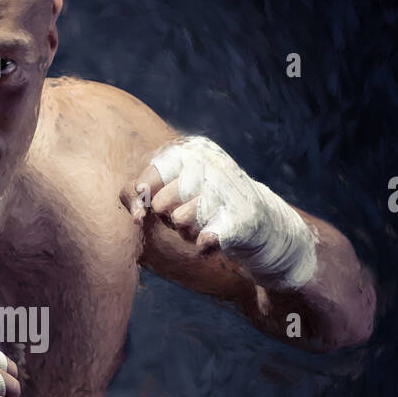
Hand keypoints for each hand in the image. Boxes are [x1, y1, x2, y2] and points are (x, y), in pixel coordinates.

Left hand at [126, 135, 316, 288]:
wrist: (260, 222)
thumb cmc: (203, 205)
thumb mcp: (167, 192)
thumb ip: (137, 194)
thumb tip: (138, 215)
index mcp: (191, 150)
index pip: (149, 176)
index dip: (140, 200)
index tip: (143, 213)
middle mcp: (211, 162)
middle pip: (161, 204)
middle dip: (169, 218)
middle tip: (190, 215)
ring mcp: (228, 188)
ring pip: (180, 221)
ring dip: (187, 231)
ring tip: (206, 222)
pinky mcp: (241, 218)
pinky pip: (204, 239)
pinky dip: (204, 246)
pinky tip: (213, 240)